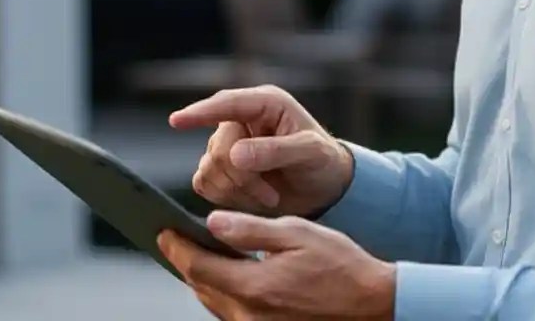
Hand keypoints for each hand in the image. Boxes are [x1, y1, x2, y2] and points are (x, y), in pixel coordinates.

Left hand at [158, 211, 395, 320]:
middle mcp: (249, 315)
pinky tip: (230, 275)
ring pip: (215, 302)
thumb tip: (214, 222)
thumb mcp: (299, 234)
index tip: (162, 230)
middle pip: (201, 287)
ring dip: (204, 278)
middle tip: (174, 238)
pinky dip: (224, 291)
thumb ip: (253, 230)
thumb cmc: (341, 265)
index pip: (198, 267)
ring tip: (198, 253)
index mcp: (254, 286)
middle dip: (186, 261)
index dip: (176, 247)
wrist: (372, 304)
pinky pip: (233, 312)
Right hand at [170, 86, 354, 217]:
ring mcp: (226, 144)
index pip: (227, 104)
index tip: (176, 121)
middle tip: (271, 195)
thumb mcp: (310, 153)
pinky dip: (226, 198)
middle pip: (219, 150)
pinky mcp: (218, 170)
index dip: (201, 112)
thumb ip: (277, 150)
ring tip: (269, 197)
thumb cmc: (321, 161)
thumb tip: (236, 154)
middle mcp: (241, 119)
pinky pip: (204, 184)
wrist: (321, 188)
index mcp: (265, 104)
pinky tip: (251, 200)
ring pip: (209, 170)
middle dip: (243, 179)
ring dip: (237, 191)